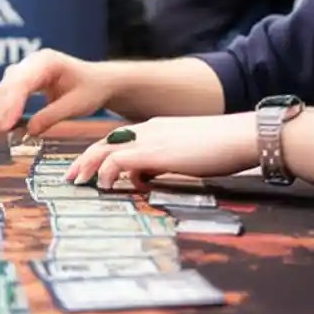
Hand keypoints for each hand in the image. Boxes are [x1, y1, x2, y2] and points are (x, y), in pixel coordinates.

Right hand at [0, 49, 111, 134]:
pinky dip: (8, 106)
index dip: (12, 104)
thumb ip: (51, 117)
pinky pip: (10, 90)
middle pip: (10, 83)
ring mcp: (28, 67)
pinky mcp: (25, 77)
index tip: (7, 125)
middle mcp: (34, 60)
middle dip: (5, 107)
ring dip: (4, 108)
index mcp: (48, 62)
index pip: (23, 82)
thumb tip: (28, 131)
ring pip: (6, 86)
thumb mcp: (76, 106)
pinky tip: (10, 122)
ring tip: (7, 129)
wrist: (99, 81)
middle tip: (5, 130)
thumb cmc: (91, 90)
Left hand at [64, 113, 259, 190]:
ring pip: (106, 149)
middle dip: (84, 160)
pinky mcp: (157, 152)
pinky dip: (106, 172)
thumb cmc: (222, 148)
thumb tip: (142, 179)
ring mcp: (151, 139)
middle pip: (105, 142)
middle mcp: (148, 130)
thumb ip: (160, 164)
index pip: (117, 139)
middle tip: (70, 177)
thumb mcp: (184, 155)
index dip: (98, 154)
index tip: (86, 169)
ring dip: (88, 166)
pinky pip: (120, 160)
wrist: (243, 135)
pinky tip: (102, 185)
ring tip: (78, 182)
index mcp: (155, 128)